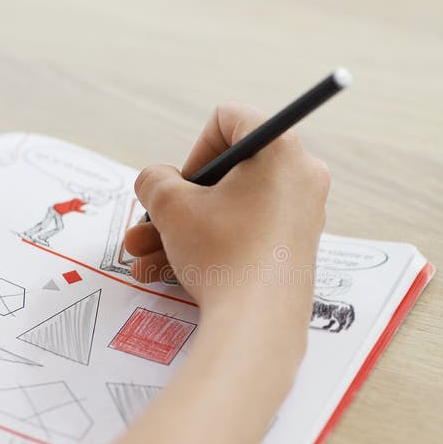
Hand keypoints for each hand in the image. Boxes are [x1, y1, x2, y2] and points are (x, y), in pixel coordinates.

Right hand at [124, 103, 329, 335]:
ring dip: (180, 230)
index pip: (230, 120)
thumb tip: (157, 182)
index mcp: (280, 149)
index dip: (195, 149)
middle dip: (178, 202)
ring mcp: (300, 215)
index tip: (183, 185)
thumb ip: (155, 180)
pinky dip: (207, 247)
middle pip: (226, 174)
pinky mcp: (293, 249)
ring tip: (141, 256)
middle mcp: (300, 177)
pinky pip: (244, 235)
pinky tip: (162, 272)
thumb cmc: (222, 253)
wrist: (258, 323)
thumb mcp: (173, 207)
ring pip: (228, 211)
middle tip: (150, 222)